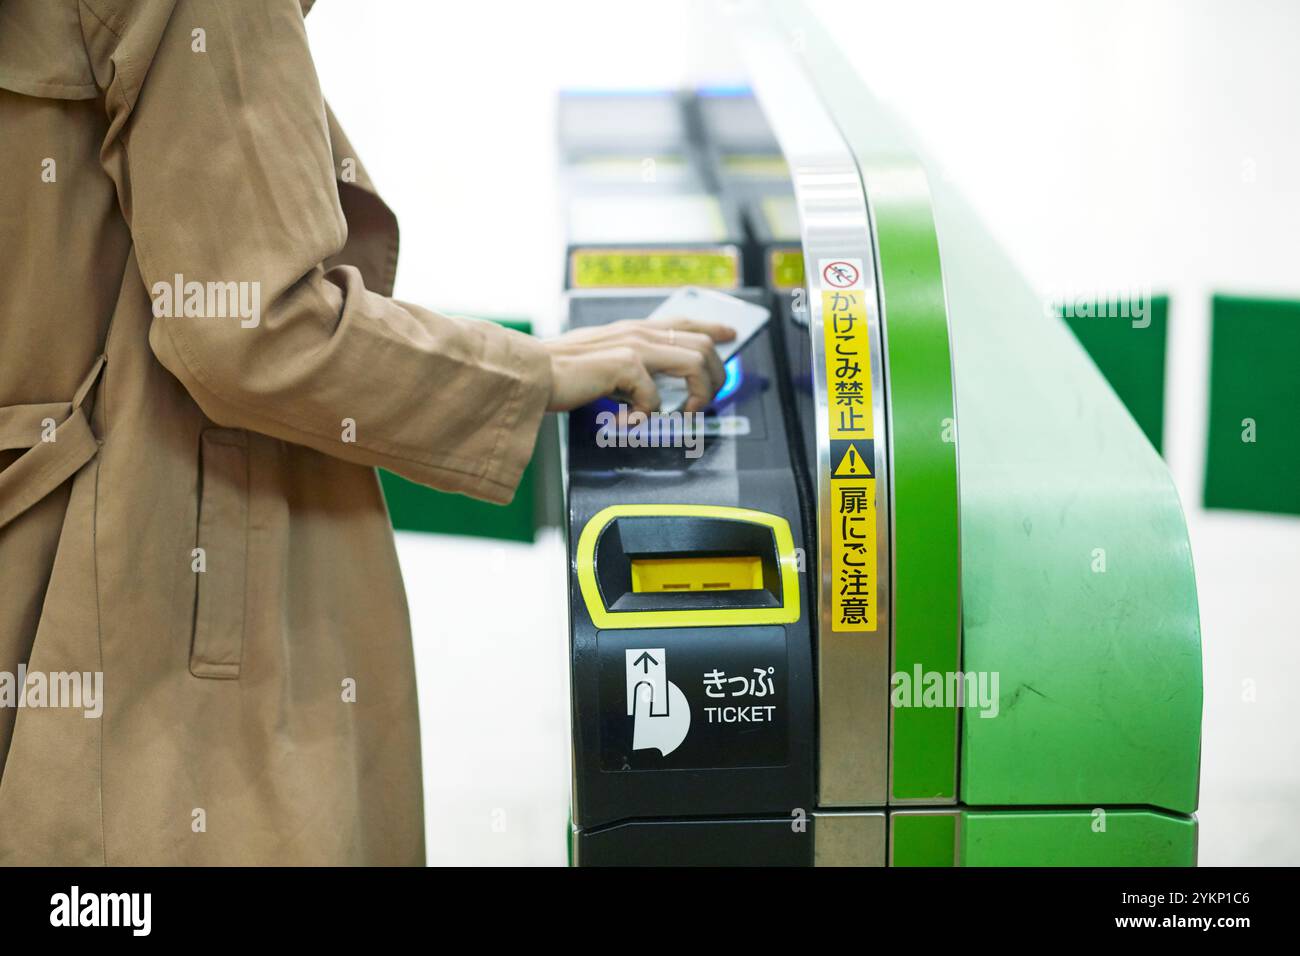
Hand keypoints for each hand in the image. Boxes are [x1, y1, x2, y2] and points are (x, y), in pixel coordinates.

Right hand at [543, 315, 735, 413]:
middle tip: (704, 403)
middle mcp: (637, 332)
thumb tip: (652, 391)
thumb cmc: (557, 374)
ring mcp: (633, 346)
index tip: (732, 335)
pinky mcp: (625, 365)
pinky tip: (627, 422)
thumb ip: (628, 369)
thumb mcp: (600, 363)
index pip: (684, 321)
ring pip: (695, 362)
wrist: (528, 374)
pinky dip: (646, 417)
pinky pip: (656, 397)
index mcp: (632, 330)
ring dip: (697, 395)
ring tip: (680, 415)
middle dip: (717, 376)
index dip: (713, 327)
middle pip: (703, 343)